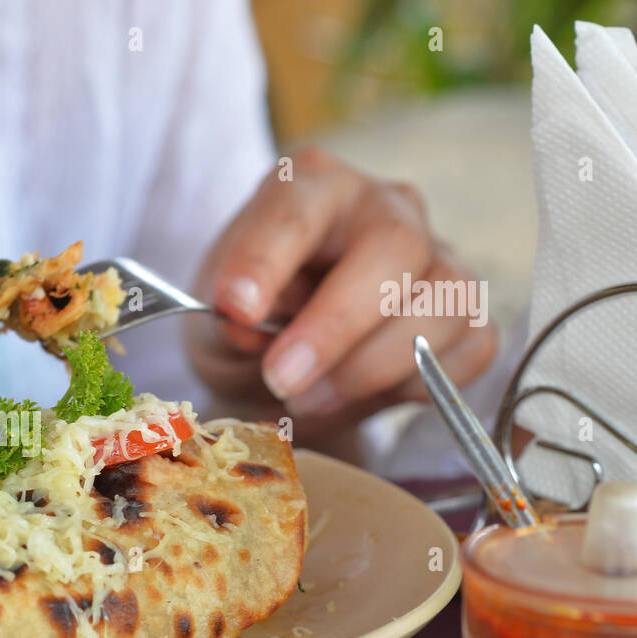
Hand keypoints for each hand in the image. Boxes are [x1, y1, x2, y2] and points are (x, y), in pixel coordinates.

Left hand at [188, 147, 498, 449]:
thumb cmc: (251, 328)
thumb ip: (228, 320)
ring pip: (442, 304)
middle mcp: (386, 208)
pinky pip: (468, 352)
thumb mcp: (219, 323)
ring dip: (369, 369)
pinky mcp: (469, 316)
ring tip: (306, 399)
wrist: (288, 370)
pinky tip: (362, 396)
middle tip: (282, 379)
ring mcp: (439, 258)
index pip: (296, 209)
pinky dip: (414, 387)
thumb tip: (248, 324)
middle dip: (335, 324)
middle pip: (394, 247)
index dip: (266, 259)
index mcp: (314, 187)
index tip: (235, 309)